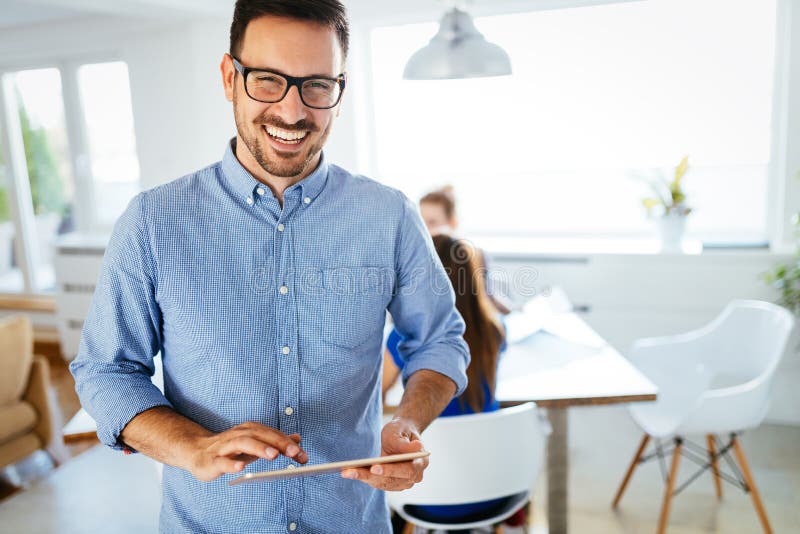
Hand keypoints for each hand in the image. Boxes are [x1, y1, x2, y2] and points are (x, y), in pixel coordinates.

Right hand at [189, 421, 307, 481]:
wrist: (197, 452)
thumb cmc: (230, 449)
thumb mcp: (255, 445)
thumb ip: (275, 442)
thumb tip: (297, 439)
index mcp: (251, 431)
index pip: (272, 435)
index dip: (288, 444)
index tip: (303, 455)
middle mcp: (239, 435)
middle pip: (261, 436)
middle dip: (279, 443)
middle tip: (294, 452)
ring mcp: (225, 447)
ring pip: (243, 443)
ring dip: (259, 448)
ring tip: (273, 455)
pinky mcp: (212, 461)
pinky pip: (222, 462)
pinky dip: (231, 464)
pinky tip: (241, 468)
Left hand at [341, 417, 427, 490]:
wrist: (402, 434)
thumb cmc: (401, 431)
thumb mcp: (400, 431)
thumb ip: (405, 442)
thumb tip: (417, 448)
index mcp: (421, 462)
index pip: (406, 470)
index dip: (390, 470)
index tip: (375, 467)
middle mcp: (414, 476)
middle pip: (391, 480)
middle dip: (369, 476)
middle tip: (350, 471)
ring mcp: (404, 482)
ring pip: (382, 483)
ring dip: (363, 477)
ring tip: (346, 472)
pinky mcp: (393, 484)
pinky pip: (377, 482)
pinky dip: (364, 477)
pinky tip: (350, 472)